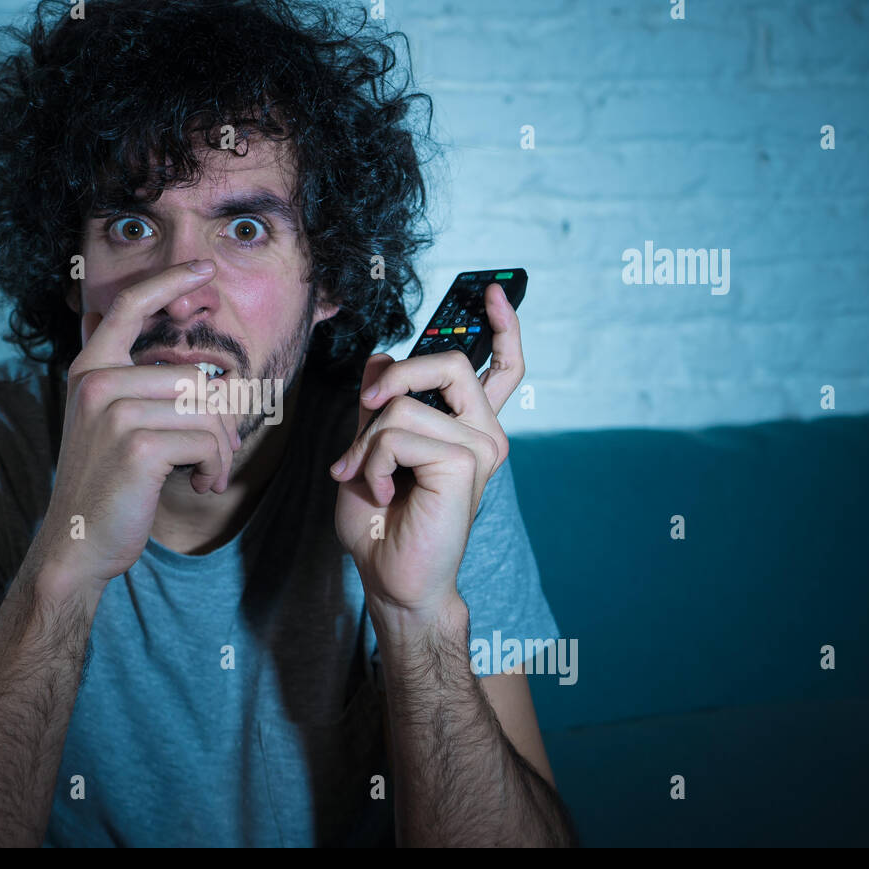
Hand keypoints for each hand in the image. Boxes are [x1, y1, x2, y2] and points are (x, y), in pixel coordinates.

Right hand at [31, 260, 241, 594]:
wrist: (76, 544)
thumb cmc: (104, 486)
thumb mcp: (104, 421)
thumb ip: (124, 379)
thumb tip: (148, 339)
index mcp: (88, 370)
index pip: (129, 305)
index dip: (169, 279)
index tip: (203, 267)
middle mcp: (96, 382)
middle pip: (196, 378)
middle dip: (221, 424)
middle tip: (213, 460)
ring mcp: (114, 411)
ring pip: (207, 409)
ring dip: (222, 451)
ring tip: (206, 475)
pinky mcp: (137, 445)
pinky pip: (207, 441)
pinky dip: (216, 469)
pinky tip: (200, 486)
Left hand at [330, 283, 524, 627]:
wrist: (391, 578)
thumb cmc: (383, 522)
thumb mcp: (369, 449)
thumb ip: (381, 405)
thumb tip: (381, 359)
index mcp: (468, 428)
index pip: (502, 366)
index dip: (502, 325)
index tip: (494, 290)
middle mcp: (484, 434)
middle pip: (448, 361)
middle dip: (396, 375)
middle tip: (366, 409)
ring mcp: (480, 448)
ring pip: (407, 402)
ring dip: (368, 438)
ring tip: (366, 475)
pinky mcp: (466, 463)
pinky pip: (400, 430)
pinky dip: (374, 458)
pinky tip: (385, 491)